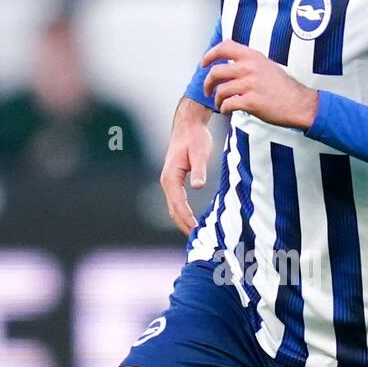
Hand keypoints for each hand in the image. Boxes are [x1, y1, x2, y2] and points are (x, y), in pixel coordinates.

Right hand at [160, 100, 212, 235]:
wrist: (188, 126)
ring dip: (182, 222)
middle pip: (173, 210)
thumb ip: (199, 170)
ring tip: (196, 235)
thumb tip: (198, 186)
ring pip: (173, 208)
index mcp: (171, 177)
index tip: (197, 230)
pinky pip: (177, 202)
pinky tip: (193, 221)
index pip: (178, 204)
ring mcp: (169, 182)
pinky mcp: (174, 181)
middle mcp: (167, 181)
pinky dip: (183, 214)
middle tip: (198, 241)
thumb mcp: (200, 152)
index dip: (187, 219)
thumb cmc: (195, 138)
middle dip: (184, 225)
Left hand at [203, 39, 318, 130]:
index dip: (209, 55)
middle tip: (208, 91)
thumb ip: (249, 62)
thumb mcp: (267, 66)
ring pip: (220, 91)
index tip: (203, 64)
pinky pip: (228, 104)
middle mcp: (249, 68)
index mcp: (253, 57)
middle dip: (207, 83)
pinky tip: (228, 111)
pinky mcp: (251, 102)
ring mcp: (250, 85)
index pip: (224, 47)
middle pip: (216, 71)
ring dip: (217, 100)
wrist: (300, 104)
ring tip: (221, 105)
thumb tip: (231, 61)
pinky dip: (224, 109)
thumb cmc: (284, 88)